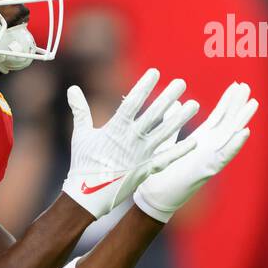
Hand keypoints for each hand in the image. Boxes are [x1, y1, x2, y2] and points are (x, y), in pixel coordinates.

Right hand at [61, 68, 198, 219]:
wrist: (88, 195)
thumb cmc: (83, 162)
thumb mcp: (81, 134)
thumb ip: (80, 110)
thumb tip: (72, 88)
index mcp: (115, 128)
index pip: (132, 102)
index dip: (144, 86)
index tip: (155, 72)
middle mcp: (131, 139)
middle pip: (154, 114)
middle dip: (168, 97)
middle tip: (181, 83)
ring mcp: (141, 155)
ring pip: (165, 133)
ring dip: (180, 119)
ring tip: (195, 105)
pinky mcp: (147, 169)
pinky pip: (167, 158)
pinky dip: (181, 150)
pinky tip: (195, 141)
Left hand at [133, 81, 257, 222]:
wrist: (153, 198)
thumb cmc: (159, 173)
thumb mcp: (166, 141)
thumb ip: (172, 122)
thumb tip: (176, 102)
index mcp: (200, 140)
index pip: (218, 117)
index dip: (227, 101)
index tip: (236, 85)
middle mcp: (208, 148)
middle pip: (227, 122)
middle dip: (237, 105)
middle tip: (247, 86)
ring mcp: (209, 159)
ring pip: (230, 136)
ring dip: (242, 120)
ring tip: (253, 104)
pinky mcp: (206, 171)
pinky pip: (223, 156)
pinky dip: (234, 144)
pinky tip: (244, 132)